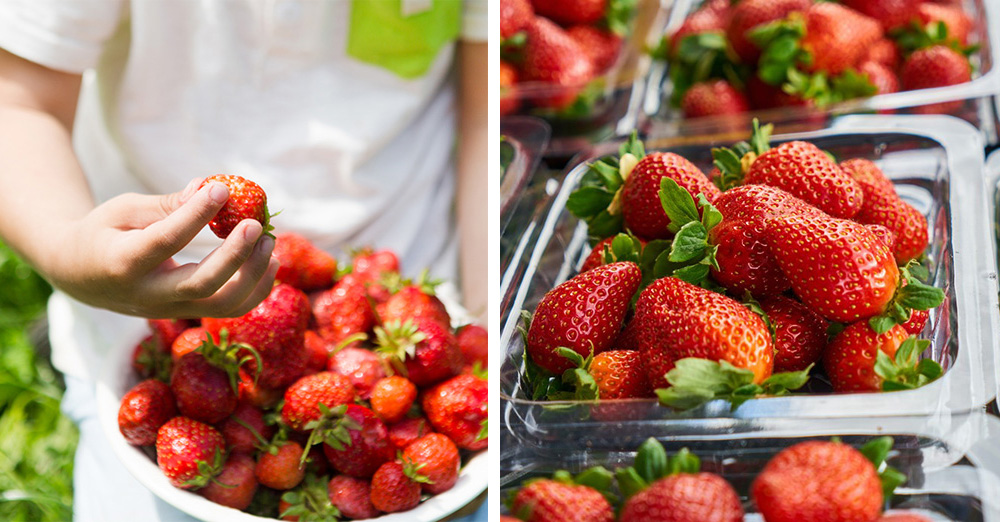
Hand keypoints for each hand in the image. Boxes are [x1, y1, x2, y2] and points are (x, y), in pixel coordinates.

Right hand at [42, 178, 277, 317]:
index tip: (222, 189)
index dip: (196, 215)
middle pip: (202, 285)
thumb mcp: (122, 211)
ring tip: (269, 240)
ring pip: (223, 304)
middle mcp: (149, 295)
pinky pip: (231, 309)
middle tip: (256, 224)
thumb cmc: (103, 233)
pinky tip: (269, 260)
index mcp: (123, 263)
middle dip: (235, 255)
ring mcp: (171, 310)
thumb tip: (205, 187)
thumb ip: (164, 204)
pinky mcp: (188, 313)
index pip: (167, 241)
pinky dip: (257, 288)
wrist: (80, 276)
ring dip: (254, 274)